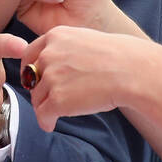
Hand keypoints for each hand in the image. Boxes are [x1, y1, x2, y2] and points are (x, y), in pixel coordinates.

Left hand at [20, 26, 137, 130]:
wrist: (132, 71)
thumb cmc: (119, 57)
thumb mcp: (85, 39)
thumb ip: (65, 49)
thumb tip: (54, 66)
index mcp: (55, 36)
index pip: (28, 55)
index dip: (30, 70)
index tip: (35, 80)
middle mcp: (48, 55)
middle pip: (31, 78)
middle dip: (39, 90)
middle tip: (49, 99)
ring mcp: (51, 78)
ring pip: (36, 98)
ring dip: (44, 107)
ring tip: (56, 113)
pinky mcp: (58, 100)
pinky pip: (42, 115)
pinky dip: (46, 122)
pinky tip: (52, 124)